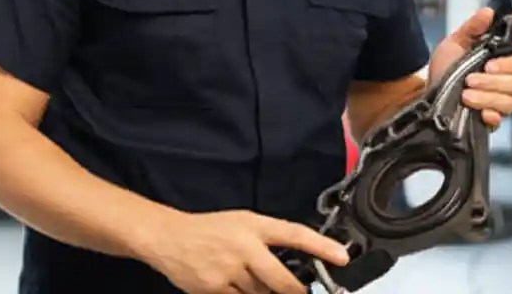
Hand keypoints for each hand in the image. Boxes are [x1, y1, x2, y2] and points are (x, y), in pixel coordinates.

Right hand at [141, 209, 349, 293]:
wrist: (169, 237)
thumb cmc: (209, 230)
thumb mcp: (240, 224)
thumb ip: (266, 242)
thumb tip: (292, 269)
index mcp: (253, 225)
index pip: (294, 234)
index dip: (321, 247)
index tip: (342, 257)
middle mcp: (245, 246)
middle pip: (283, 281)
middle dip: (294, 292)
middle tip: (299, 292)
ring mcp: (230, 269)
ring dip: (261, 292)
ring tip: (244, 276)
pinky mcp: (216, 288)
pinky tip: (231, 284)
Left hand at [429, 7, 511, 128]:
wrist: (425, 91)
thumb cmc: (445, 66)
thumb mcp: (455, 43)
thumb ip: (472, 28)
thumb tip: (488, 11)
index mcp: (502, 62)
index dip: (511, 64)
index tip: (489, 64)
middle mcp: (506, 83)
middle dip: (493, 82)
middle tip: (470, 80)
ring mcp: (500, 103)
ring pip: (509, 103)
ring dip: (486, 98)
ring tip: (464, 95)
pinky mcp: (490, 120)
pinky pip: (500, 121)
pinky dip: (489, 116)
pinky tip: (476, 112)